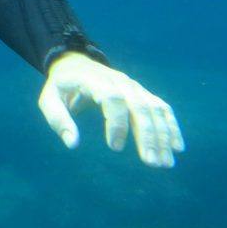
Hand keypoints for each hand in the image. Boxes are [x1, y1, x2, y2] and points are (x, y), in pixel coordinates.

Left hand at [38, 52, 184, 167]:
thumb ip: (58, 119)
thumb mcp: (49, 99)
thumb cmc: (62, 86)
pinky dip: (171, 126)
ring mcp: (133, 86)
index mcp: (94, 80)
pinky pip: (161, 107)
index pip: (112, 98)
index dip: (117, 123)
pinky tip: (177, 147)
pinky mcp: (141, 93)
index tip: (115, 147)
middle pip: (139, 105)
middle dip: (148, 135)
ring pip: (154, 108)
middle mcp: (118, 81)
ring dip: (163, 135)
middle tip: (151, 163)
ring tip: (165, 163)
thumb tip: (72, 144)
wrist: (75, 63)